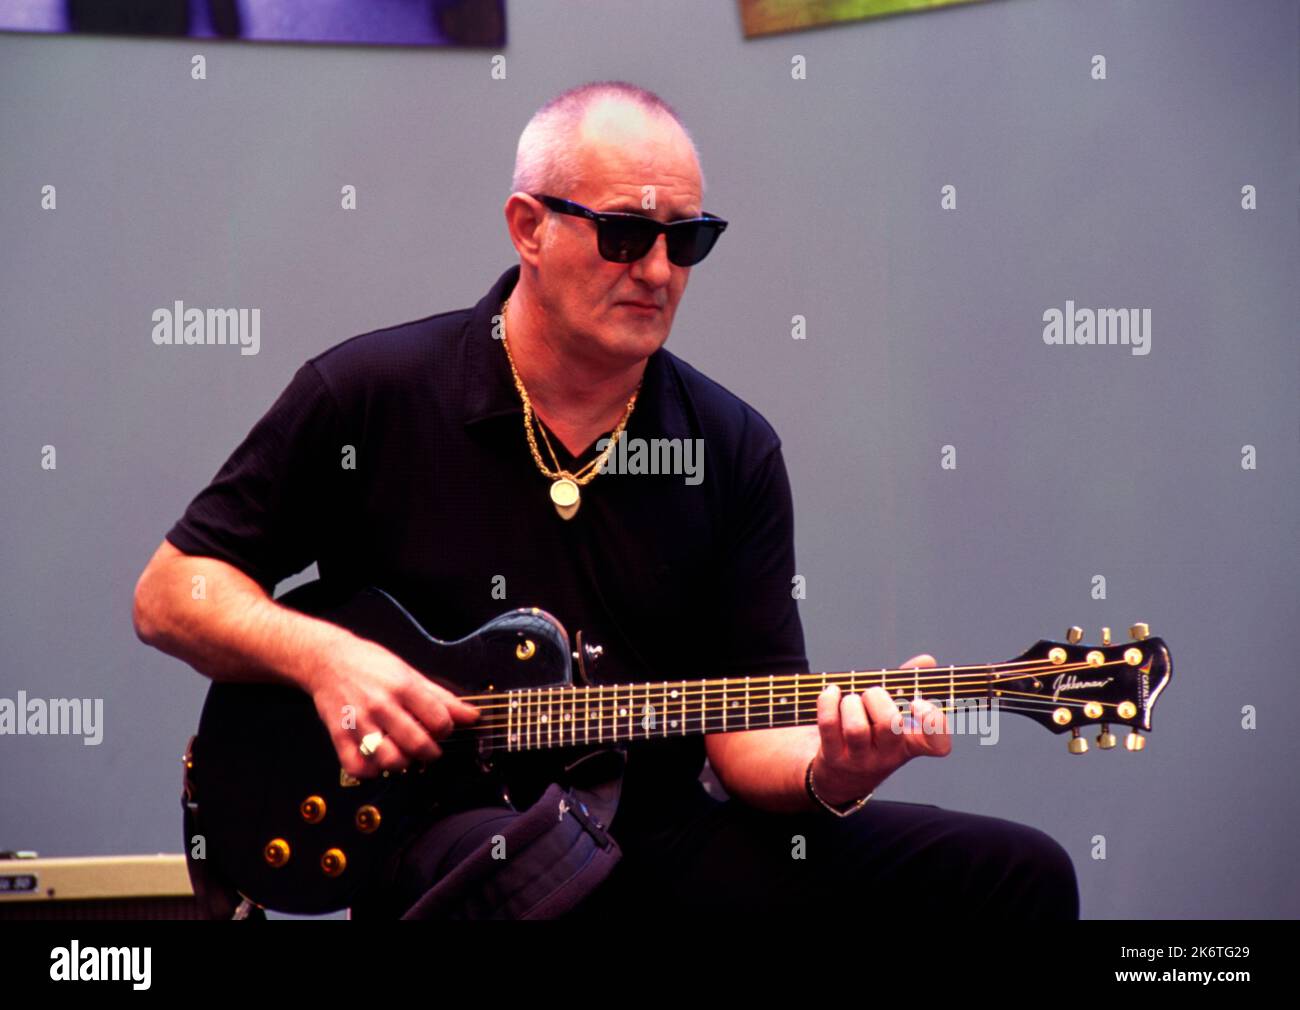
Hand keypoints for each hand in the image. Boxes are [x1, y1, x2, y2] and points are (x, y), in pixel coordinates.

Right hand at [306, 634, 479, 778]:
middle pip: (417, 745)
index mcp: (402, 687)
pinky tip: (378, 761)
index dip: (446, 730)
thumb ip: (441, 698)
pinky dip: (372, 772)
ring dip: (403, 764)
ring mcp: (359, 722)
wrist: (328, 660)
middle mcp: (381, 705)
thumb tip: (471, 715)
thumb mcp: (410, 673)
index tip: (441, 729)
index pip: (439, 721)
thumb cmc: (371, 665)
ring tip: (405, 755)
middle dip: (431, 752)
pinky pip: (358, 768)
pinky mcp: (339, 735)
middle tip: (428, 748)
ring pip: (390, 760)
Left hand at [811, 653, 951, 805]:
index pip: (937, 744)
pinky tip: (831, 693)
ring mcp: (860, 760)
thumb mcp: (893, 714)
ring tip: (850, 700)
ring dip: (851, 703)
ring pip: (857, 729)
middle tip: (871, 694)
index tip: (918, 703)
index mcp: (910, 744)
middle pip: (889, 725)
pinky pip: (829, 726)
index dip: (934, 723)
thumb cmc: (872, 735)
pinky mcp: (833, 758)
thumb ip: (909, 685)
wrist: (841, 777)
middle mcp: (888, 755)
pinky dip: (828, 702)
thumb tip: (926, 661)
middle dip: (877, 697)